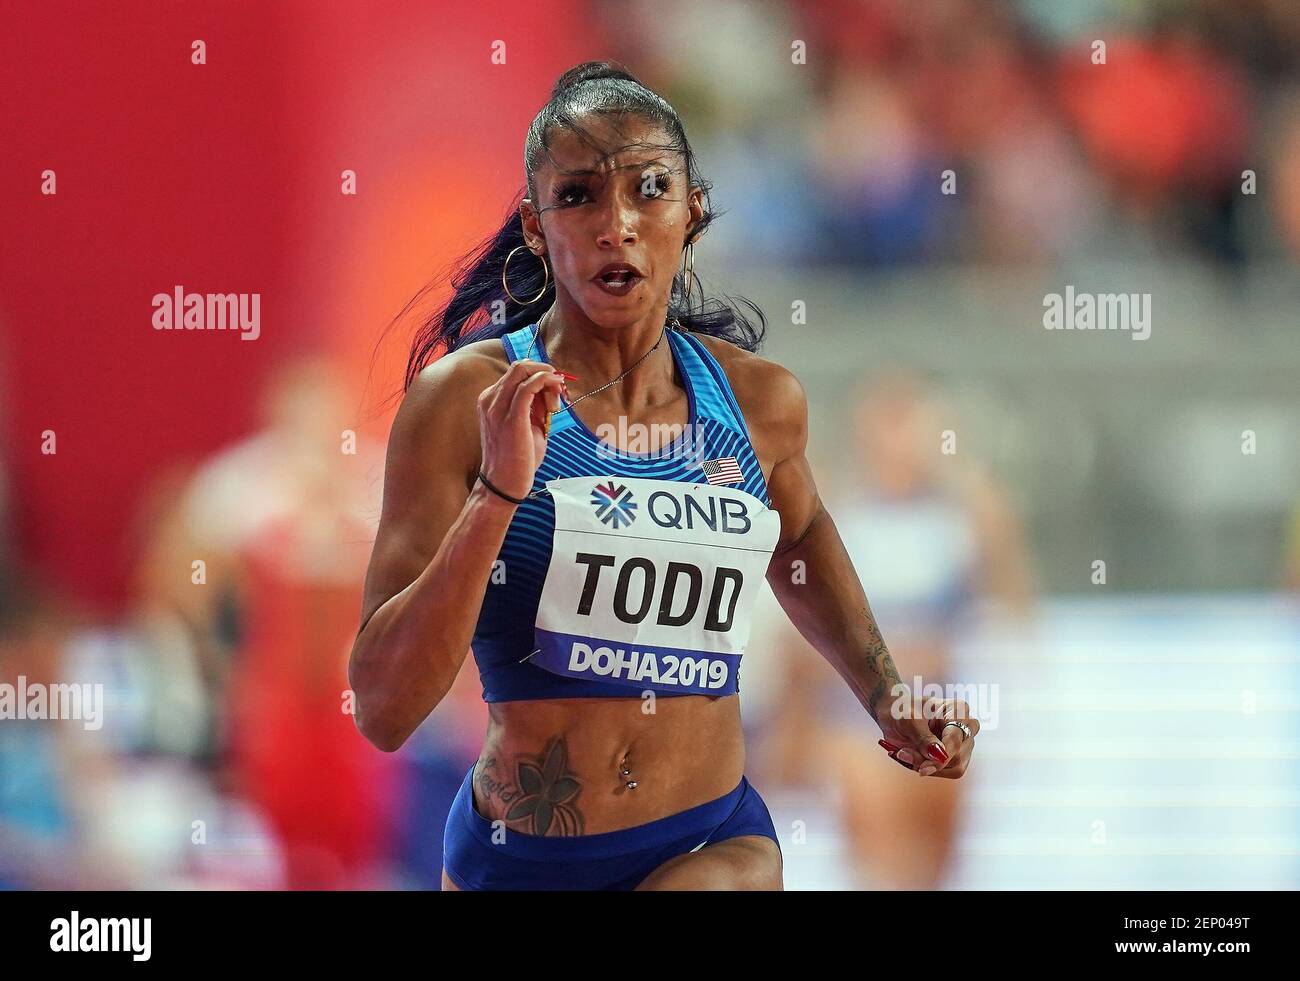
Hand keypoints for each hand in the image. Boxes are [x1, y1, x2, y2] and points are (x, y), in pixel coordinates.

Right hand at [476, 358, 566, 499]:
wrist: (503, 485)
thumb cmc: (516, 459)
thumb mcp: (527, 426)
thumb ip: (536, 406)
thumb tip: (551, 390)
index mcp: (491, 401)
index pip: (516, 373)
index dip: (538, 374)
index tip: (555, 388)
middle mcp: (490, 400)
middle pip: (518, 367)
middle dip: (543, 371)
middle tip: (559, 388)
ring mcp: (497, 408)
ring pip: (522, 372)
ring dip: (547, 378)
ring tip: (558, 398)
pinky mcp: (511, 418)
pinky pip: (528, 387)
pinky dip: (545, 381)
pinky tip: (557, 389)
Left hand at [877, 696, 978, 778]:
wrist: (892, 716)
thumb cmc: (901, 710)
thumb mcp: (908, 720)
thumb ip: (924, 738)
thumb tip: (941, 756)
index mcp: (957, 709)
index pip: (955, 740)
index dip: (940, 757)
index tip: (922, 768)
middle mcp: (965, 726)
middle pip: (958, 757)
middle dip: (930, 761)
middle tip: (904, 754)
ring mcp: (962, 743)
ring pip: (955, 768)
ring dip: (928, 766)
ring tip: (906, 754)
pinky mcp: (955, 756)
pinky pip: (948, 772)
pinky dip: (929, 769)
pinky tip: (913, 757)